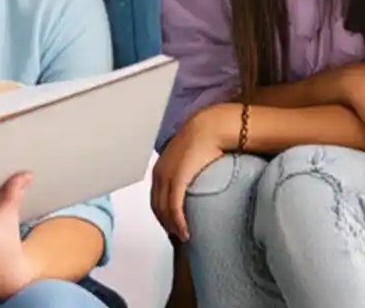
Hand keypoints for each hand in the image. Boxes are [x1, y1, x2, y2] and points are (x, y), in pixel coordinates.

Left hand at [151, 111, 224, 241]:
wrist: (209, 128)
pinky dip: (178, 222)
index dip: (162, 215)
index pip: (155, 198)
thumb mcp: (189, 159)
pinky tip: (185, 232)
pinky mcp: (178, 179)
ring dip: (172, 227)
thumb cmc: (203, 141)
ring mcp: (167, 177)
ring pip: (164, 210)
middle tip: (177, 237)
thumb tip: (195, 184)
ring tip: (183, 238)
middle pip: (157, 207)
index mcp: (159, 169)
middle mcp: (159, 174)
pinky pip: (174, 207)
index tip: (171, 227)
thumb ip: (187, 172)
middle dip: (166, 224)